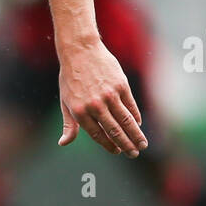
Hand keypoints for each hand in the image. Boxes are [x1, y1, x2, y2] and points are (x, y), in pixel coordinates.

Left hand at [57, 39, 147, 156]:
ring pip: (126, 120)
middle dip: (126, 145)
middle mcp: (95, 105)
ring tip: (142, 145)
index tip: (117, 151)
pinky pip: (130, 105)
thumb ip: (69, 125)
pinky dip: (135, 117)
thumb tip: (63, 143)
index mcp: (80, 112)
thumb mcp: (65, 103)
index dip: (108, 145)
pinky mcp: (120, 85)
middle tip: (134, 154)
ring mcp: (109, 95)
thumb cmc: (71, 79)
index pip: (98, 134)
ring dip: (136, 135)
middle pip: (114, 130)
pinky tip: (138, 124)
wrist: (80, 51)